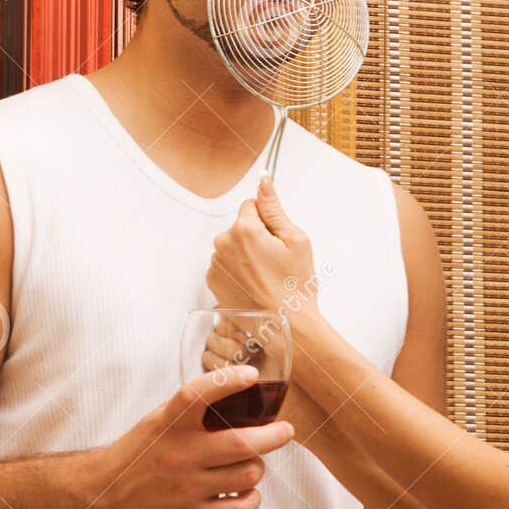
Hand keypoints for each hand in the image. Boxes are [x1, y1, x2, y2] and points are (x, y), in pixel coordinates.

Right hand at [95, 365, 293, 508]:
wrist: (102, 498)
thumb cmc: (136, 457)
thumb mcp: (156, 424)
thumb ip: (189, 412)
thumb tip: (232, 391)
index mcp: (168, 425)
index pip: (196, 395)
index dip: (226, 382)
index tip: (251, 376)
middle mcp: (179, 454)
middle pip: (242, 442)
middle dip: (274, 435)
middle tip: (285, 431)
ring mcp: (187, 487)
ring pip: (248, 474)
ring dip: (258, 468)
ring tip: (251, 465)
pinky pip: (241, 508)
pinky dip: (252, 499)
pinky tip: (246, 493)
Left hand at [207, 175, 319, 324]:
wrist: (286, 326)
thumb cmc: (295, 287)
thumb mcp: (296, 241)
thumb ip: (274, 208)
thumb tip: (263, 182)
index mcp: (244, 229)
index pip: (251, 205)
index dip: (268, 221)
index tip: (277, 241)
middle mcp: (223, 244)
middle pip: (239, 226)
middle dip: (255, 238)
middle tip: (274, 262)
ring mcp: (215, 264)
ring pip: (232, 246)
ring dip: (245, 255)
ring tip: (265, 277)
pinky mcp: (212, 281)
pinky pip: (224, 265)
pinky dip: (237, 271)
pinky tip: (253, 285)